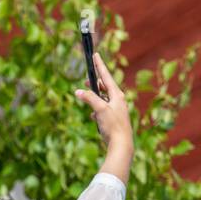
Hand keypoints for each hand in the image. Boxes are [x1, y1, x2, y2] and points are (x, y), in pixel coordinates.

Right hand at [76, 54, 132, 183]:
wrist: (121, 144)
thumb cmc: (113, 126)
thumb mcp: (100, 109)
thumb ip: (89, 98)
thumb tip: (78, 91)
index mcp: (117, 95)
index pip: (106, 76)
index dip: (100, 65)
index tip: (96, 55)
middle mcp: (119, 101)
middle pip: (105, 87)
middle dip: (95, 82)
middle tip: (87, 77)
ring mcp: (117, 110)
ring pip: (104, 99)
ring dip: (95, 96)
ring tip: (87, 95)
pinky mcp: (114, 120)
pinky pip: (103, 110)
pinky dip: (97, 109)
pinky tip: (92, 115)